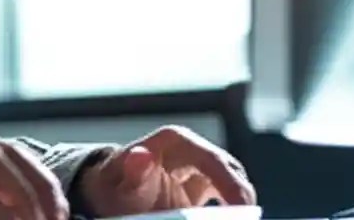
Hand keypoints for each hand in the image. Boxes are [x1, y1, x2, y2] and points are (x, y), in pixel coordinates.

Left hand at [77, 126, 256, 215]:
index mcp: (176, 141)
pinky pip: (226, 198)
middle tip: (244, 219)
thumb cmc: (114, 187)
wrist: (109, 195)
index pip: (213, 161)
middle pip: (230, 171)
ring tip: (240, 219)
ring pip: (233, 184)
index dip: (231, 185)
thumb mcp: (121, 183)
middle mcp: (193, 150)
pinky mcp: (204, 188)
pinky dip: (230, 211)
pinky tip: (229, 218)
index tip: (242, 209)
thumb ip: (134, 173)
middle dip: (241, 197)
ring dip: (239, 205)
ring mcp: (201, 168)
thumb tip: (141, 154)